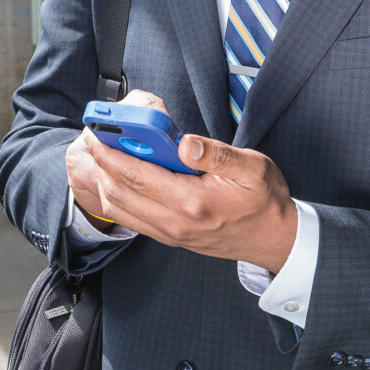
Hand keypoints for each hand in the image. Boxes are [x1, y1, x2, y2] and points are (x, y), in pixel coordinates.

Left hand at [67, 90, 298, 270]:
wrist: (275, 239)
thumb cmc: (264, 200)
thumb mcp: (253, 168)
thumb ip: (217, 153)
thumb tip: (184, 143)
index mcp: (193, 201)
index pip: (135, 175)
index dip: (110, 151)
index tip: (98, 129)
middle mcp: (175, 221)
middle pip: (118, 191)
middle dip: (100, 161)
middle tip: (94, 135)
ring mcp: (170, 233)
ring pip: (118, 208)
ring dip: (104, 179)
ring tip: (103, 151)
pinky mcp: (169, 237)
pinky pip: (130, 218)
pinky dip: (115, 196)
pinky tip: (118, 174)